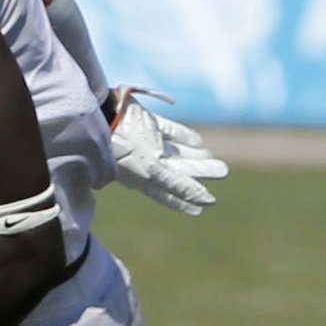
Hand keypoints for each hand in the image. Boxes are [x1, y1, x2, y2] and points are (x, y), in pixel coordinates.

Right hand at [106, 87, 226, 214]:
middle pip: (178, 170)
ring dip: (194, 156)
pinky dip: (183, 135)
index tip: (207, 205)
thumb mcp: (153, 172)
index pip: (171, 192)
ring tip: (212, 158)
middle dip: (200, 173)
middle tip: (223, 172)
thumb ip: (178, 185)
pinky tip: (197, 141)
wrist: (102, 120)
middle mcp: (147, 161)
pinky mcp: (146, 123)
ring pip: (176, 152)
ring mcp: (146, 142)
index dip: (187, 200)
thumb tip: (205, 201)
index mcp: (145, 177)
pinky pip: (169, 130)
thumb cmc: (124, 151)